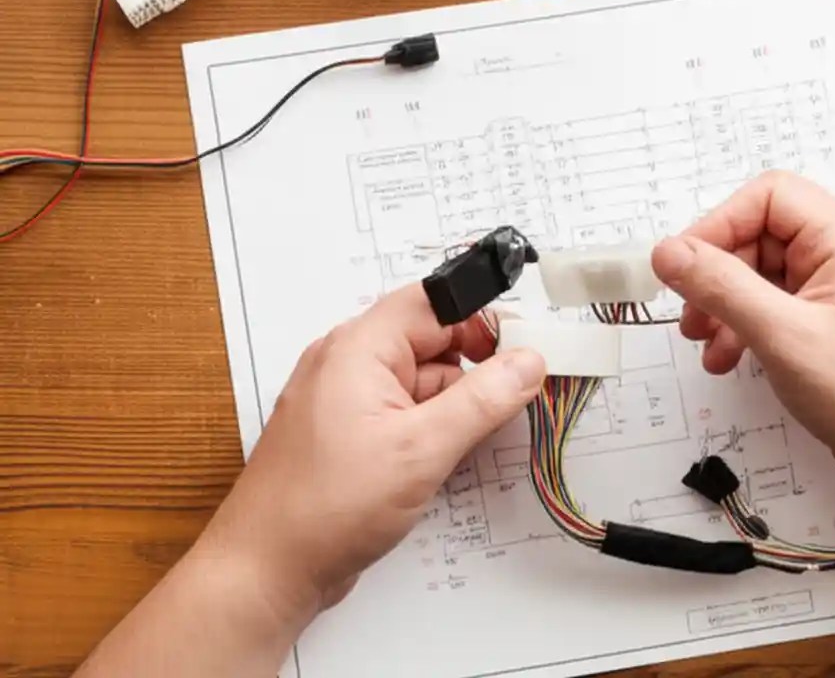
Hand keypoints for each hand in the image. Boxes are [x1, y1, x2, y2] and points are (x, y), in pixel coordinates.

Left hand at [197, 284, 545, 619]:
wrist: (268, 570)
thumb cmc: (321, 509)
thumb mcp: (421, 449)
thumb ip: (483, 400)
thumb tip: (526, 362)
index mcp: (358, 348)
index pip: (435, 303)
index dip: (481, 322)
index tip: (518, 353)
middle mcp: (348, 365)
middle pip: (433, 343)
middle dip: (471, 375)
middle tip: (497, 409)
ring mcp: (347, 401)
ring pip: (423, 384)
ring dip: (451, 411)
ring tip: (453, 452)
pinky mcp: (351, 435)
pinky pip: (405, 415)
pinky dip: (430, 434)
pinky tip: (435, 467)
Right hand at [651, 171, 834, 482]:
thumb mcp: (782, 335)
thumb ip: (721, 287)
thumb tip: (668, 252)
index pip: (768, 197)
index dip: (718, 224)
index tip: (683, 266)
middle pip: (759, 233)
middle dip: (717, 274)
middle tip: (692, 317)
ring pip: (760, 272)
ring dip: (725, 305)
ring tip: (707, 346)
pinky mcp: (829, 319)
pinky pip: (774, 304)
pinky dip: (744, 326)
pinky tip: (730, 358)